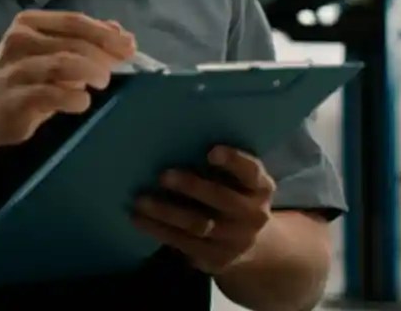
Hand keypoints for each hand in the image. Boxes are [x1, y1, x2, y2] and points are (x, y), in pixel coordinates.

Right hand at [0, 10, 134, 147]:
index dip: (105, 33)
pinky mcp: (16, 99)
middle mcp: (19, 40)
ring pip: (65, 64)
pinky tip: (82, 102)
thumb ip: (80, 40)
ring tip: (101, 82)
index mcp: (27, 23)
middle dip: (103, 56)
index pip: (74, 21)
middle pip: (73, 43)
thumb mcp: (48, 53)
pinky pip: (54, 95)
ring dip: (91, 72)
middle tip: (113, 72)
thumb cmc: (23, 79)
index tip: (129, 45)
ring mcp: (16, 69)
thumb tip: (119, 31)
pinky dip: (76, 98)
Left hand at [131, 146, 274, 273]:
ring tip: (141, 200)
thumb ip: (220, 166)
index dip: (233, 161)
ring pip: (198, 224)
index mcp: (261, 188)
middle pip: (221, 199)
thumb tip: (173, 141)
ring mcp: (236, 240)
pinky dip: (158, 230)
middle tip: (162, 176)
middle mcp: (254, 214)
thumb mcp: (239, 181)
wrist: (250, 245)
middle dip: (191, 186)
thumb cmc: (233, 196)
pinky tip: (139, 219)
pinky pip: (184, 243)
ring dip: (166, 212)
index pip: (251, 172)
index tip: (211, 151)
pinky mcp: (216, 258)